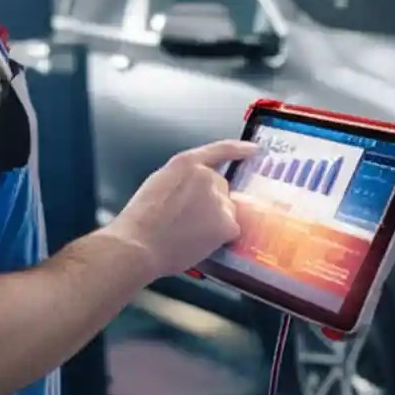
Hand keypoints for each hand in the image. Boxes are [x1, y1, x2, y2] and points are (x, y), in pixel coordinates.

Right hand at [103, 140, 257, 278]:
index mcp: (187, 163)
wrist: (140, 245)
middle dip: (210, 202)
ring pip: (226, 210)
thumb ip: (184, 179)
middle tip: (188, 221)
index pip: (221, 150)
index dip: (239, 150)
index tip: (254, 150)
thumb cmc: (141, 220)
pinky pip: (230, 229)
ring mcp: (219, 200)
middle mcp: (207, 177)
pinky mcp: (227, 223)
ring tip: (188, 234)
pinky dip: (219, 237)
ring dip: (214, 220)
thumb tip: (196, 191)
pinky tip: (200, 242)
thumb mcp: (160, 183)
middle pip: (221, 188)